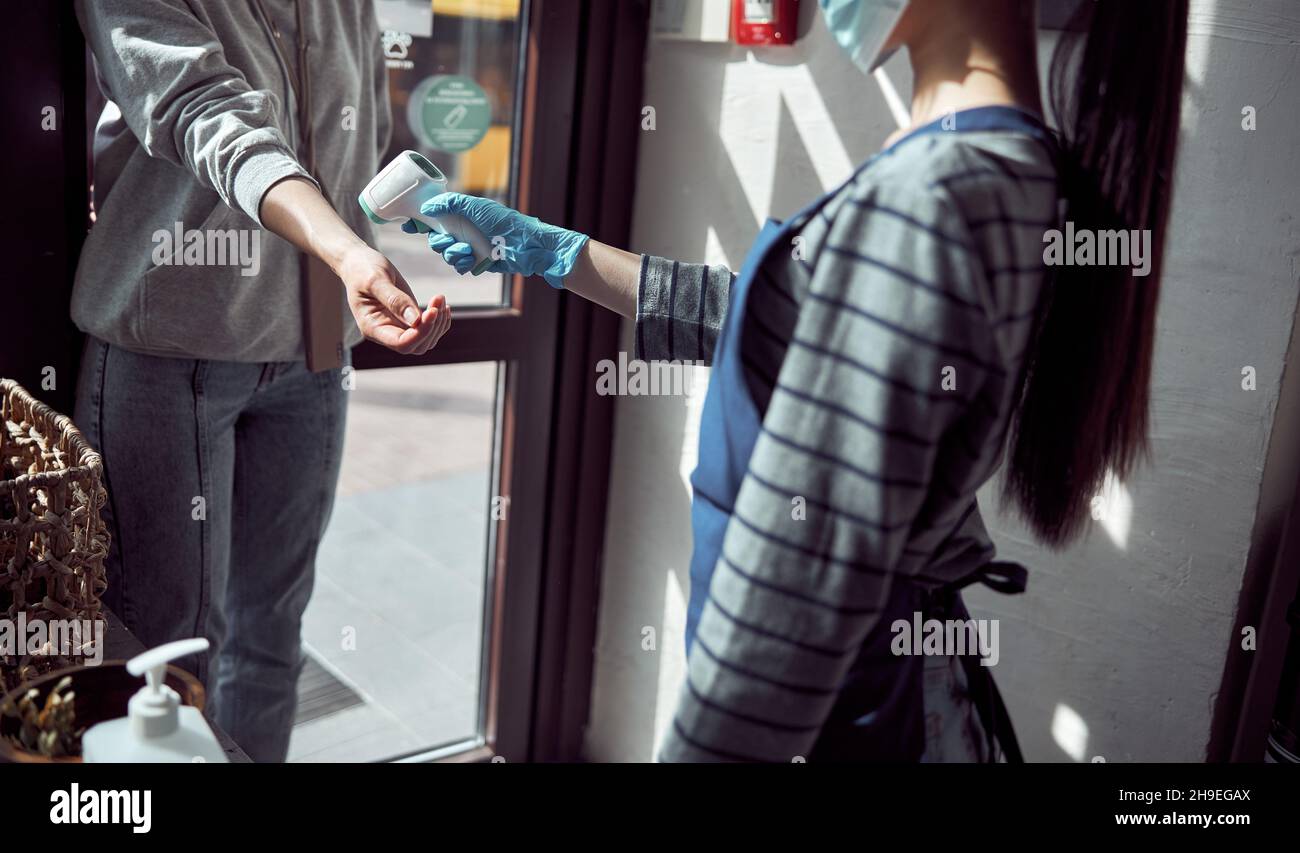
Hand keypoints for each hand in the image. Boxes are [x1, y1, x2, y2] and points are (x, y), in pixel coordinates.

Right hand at [337, 245, 450, 353]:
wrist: (359, 264)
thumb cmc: (362, 270)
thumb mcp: (375, 281)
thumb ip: (394, 300)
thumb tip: (415, 320)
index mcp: (373, 327)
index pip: (401, 343)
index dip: (420, 332)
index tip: (432, 311)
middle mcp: (386, 332)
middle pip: (417, 345)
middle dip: (432, 326)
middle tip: (438, 300)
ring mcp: (398, 327)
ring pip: (426, 340)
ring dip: (438, 323)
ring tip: (440, 299)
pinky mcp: (408, 320)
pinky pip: (429, 330)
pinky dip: (440, 320)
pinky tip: (442, 304)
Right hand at [402, 192, 588, 287]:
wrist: (525, 244)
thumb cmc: (503, 221)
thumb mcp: (475, 206)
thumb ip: (450, 203)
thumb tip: (428, 207)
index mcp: (461, 216)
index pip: (433, 218)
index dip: (418, 222)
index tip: (406, 225)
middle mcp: (463, 231)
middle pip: (436, 240)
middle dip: (439, 242)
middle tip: (448, 241)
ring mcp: (470, 247)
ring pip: (446, 255)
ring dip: (453, 254)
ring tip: (467, 251)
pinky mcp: (477, 263)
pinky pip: (460, 266)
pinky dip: (464, 263)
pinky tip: (474, 259)